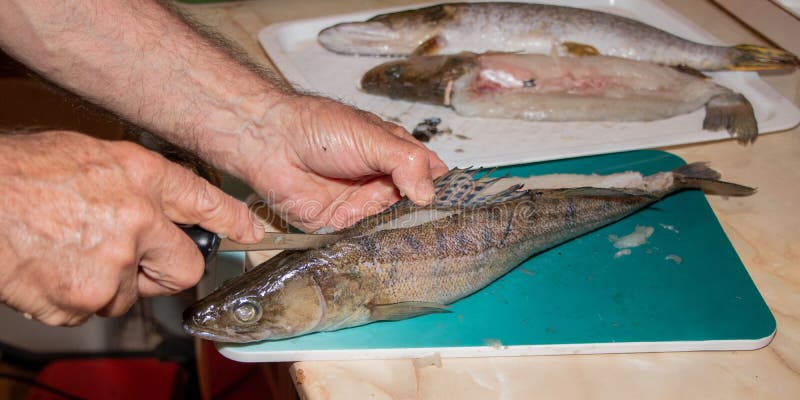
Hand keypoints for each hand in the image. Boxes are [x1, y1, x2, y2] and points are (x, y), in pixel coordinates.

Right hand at [0, 131, 261, 325]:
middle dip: (165, 271)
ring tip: (70, 251)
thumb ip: (137, 184)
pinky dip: (74, 297)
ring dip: (108, 283)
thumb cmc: (23, 173)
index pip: (206, 201)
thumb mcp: (93, 156)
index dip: (233, 220)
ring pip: (131, 294)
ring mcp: (111, 265)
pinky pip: (91, 309)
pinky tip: (52, 266)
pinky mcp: (81, 300)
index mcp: (141, 177)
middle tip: (135, 260)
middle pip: (185, 269)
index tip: (250, 233)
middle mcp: (137, 221)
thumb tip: (162, 208)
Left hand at [231, 95, 448, 231]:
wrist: (270, 142)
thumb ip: (406, 163)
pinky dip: (373, 245)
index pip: (430, 175)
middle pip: (415, 206)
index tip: (459, 207)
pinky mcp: (339, 225)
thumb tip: (429, 193)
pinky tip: (386, 249)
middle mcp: (381, 181)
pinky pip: (362, 240)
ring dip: (402, 235)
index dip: (444, 190)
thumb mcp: (373, 137)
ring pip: (392, 226)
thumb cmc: (318, 128)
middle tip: (444, 233)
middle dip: (426, 219)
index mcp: (394, 154)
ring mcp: (361, 204)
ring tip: (420, 244)